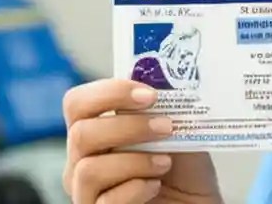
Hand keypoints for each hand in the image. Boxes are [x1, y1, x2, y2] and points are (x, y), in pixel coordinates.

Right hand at [63, 79, 221, 203]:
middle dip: (129, 126)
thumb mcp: (178, 129)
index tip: (149, 95)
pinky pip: (105, 201)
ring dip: (135, 161)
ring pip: (89, 170)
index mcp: (95, 129)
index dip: (109, 93)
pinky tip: (155, 186)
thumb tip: (164, 80)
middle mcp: (81, 159)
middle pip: (81, 134)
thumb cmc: (183, 166)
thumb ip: (164, 106)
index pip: (77, 103)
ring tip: (165, 163)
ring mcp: (85, 190)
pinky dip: (136, 190)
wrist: (195, 201)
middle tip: (166, 127)